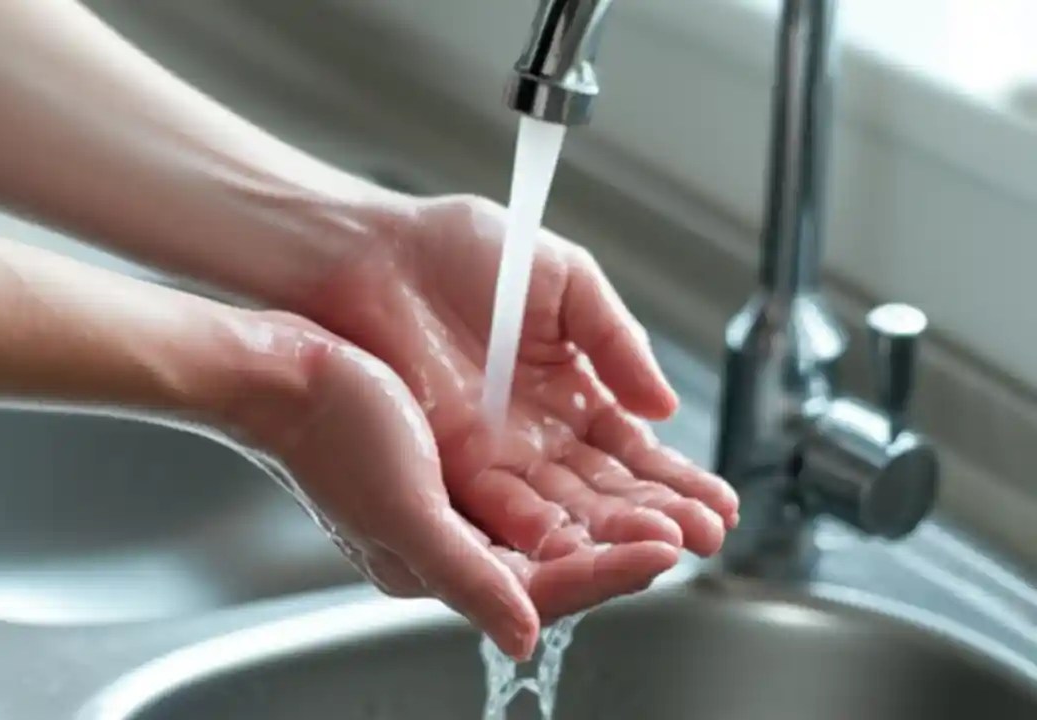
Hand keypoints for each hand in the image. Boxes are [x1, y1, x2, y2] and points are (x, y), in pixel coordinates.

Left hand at [288, 195, 738, 652]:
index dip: (676, 479)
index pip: (632, 450)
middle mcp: (536, 433)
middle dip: (659, 517)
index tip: (719, 506)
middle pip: (606, 491)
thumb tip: (665, 405)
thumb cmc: (458, 250)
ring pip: (565, 511)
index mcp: (570, 388)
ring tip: (666, 552)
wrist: (376, 252)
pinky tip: (588, 551)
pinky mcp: (450, 464)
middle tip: (708, 539)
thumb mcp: (563, 280)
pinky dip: (547, 533)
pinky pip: (505, 510)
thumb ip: (615, 340)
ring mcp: (495, 453)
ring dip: (613, 536)